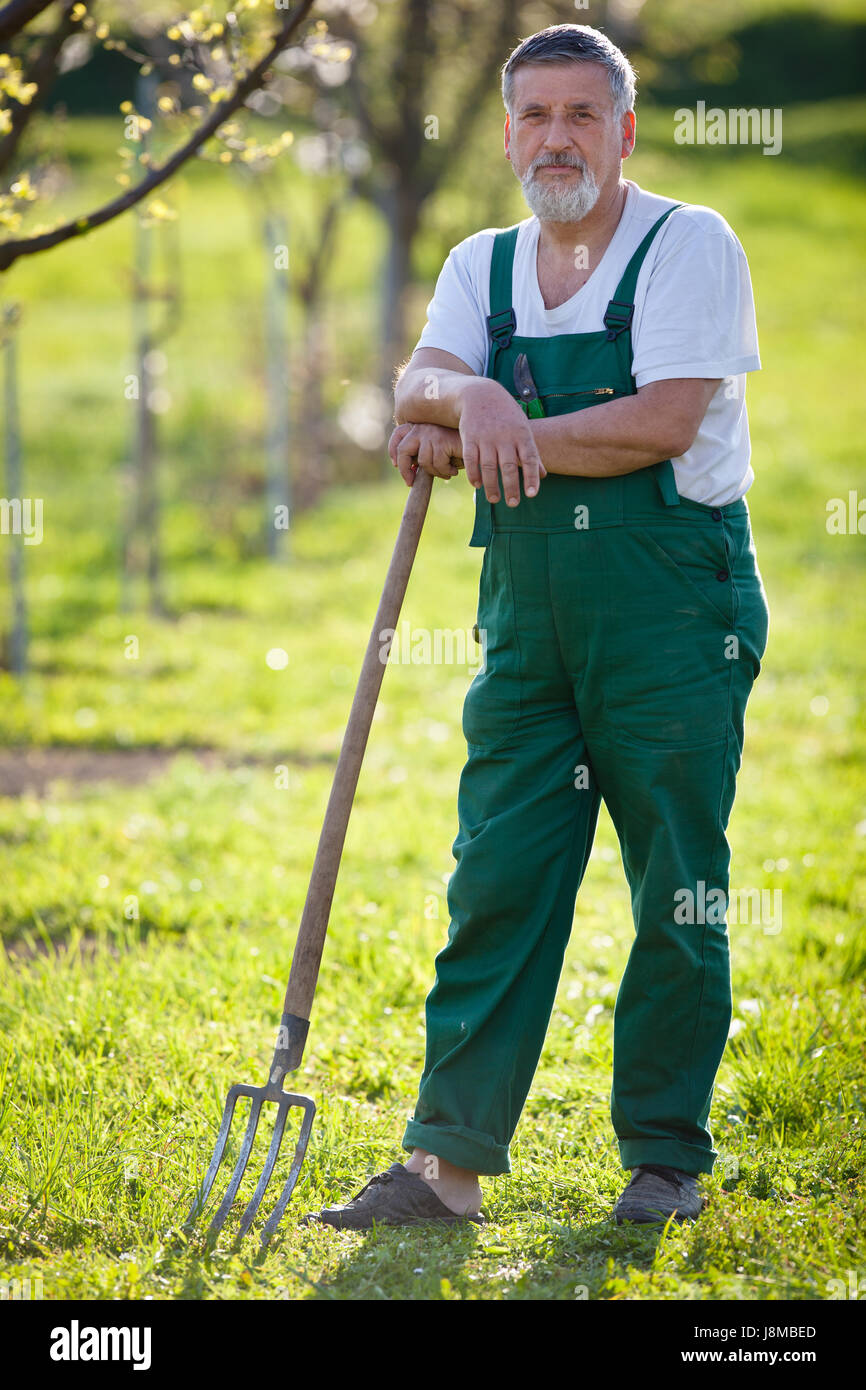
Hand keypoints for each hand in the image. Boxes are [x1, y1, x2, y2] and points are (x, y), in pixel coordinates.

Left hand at [389, 422, 463, 486]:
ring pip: (423, 461)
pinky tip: (453, 470)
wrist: (477, 444)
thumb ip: (421, 454)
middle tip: (410, 482)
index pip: (398, 434)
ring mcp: (432, 433)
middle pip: (403, 450)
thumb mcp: (435, 450)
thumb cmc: (456, 448)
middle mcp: (423, 427)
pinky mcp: (441, 440)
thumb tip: (408, 469)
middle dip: (404, 469)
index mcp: (419, 426)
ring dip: (434, 472)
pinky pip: (436, 463)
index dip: (393, 449)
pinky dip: (445, 471)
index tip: (395, 465)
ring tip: (446, 472)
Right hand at [457, 380, 545, 505]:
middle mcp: (504, 437)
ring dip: (491, 486)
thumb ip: (531, 453)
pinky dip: (474, 474)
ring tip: (494, 500)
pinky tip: (477, 485)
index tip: (532, 494)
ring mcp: (486, 437)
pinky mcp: (469, 437)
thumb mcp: (523, 430)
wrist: (481, 395)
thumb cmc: (507, 416)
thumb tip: (543, 475)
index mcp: (521, 435)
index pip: (529, 459)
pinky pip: (471, 460)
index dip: (531, 477)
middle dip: (511, 487)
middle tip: (513, 504)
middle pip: (509, 466)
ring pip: (489, 467)